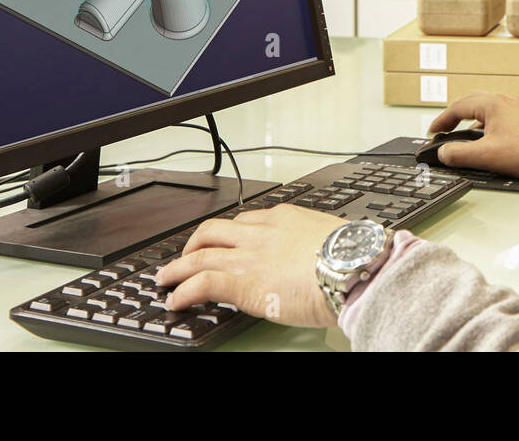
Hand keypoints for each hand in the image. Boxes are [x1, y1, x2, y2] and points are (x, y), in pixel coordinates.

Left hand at [156, 204, 345, 327]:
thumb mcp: (329, 238)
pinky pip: (202, 284)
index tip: (219, 242)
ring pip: (199, 255)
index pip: (243, 221)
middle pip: (212, 232)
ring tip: (166, 279)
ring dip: (178, 268)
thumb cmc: (351, 255)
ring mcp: (249, 257)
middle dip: (192, 245)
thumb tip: (318, 255)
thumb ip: (312, 242)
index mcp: (282, 218)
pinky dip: (184, 291)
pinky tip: (175, 300)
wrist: (352, 266)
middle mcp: (260, 233)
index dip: (225, 234)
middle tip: (183, 257)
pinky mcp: (243, 283)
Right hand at [428, 92, 518, 178]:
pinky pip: (498, 115)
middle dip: (454, 115)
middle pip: (470, 101)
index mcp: (492, 104)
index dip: (442, 120)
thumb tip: (443, 153)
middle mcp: (504, 100)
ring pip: (485, 108)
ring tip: (463, 134)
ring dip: (470, 119)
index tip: (433, 131)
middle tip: (444, 128)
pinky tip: (487, 139)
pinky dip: (485, 124)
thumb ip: (459, 154)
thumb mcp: (486, 156)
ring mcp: (516, 107)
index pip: (457, 107)